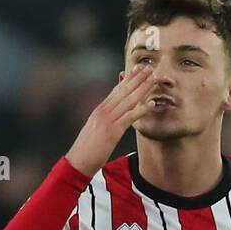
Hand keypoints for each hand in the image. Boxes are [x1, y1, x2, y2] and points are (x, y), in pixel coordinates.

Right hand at [65, 63, 155, 177]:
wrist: (77, 162)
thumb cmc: (86, 151)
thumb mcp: (94, 130)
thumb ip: (103, 120)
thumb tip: (111, 117)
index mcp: (99, 111)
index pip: (116, 91)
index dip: (128, 79)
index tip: (137, 69)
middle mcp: (103, 111)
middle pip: (123, 91)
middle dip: (137, 78)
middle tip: (149, 67)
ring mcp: (107, 120)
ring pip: (128, 100)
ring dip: (142, 88)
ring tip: (153, 78)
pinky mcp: (112, 131)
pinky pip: (129, 116)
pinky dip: (141, 109)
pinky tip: (151, 104)